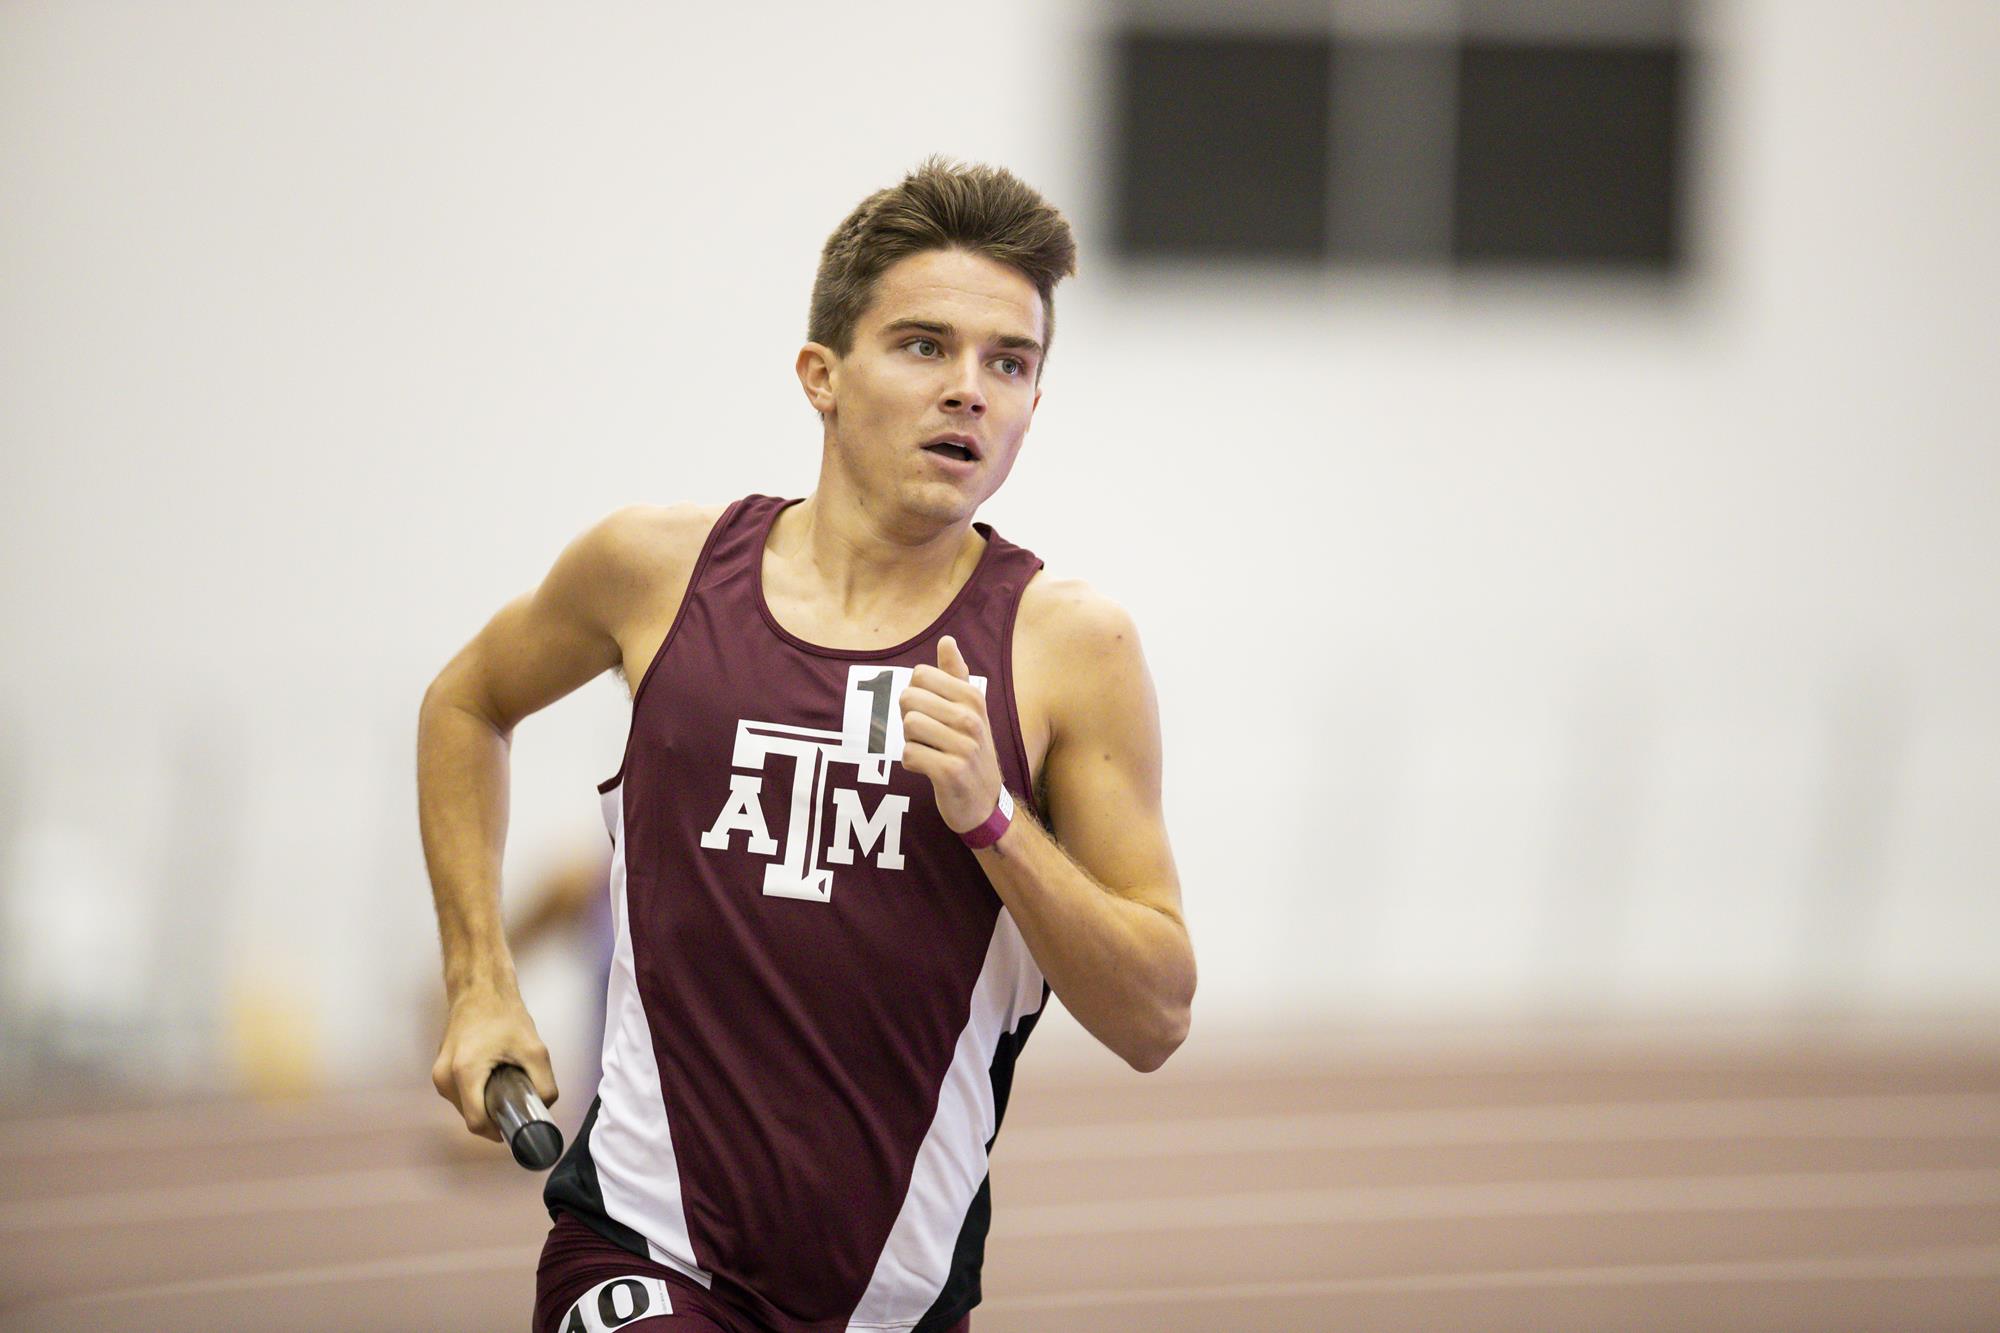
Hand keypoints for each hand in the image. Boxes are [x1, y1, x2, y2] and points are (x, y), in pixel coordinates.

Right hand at [430, 986, 557, 1141]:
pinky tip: (493, 1080)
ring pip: (464, 1106)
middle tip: (517, 1103)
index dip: (498, 1130)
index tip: (515, 1125)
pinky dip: (476, 1093)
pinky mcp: (440, 1069)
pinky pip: (460, 1094)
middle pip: (470, 1116)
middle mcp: (444, 1077)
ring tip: (506, 1087)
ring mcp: (439, 1073)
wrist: (479, 989)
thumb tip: (544, 1108)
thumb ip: (544, 1084)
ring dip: (485, 1104)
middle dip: (494, 1115)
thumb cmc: (504, 1015)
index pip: (476, 1122)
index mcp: (464, 1073)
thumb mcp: (535, 1050)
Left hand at [899, 635, 1005, 834]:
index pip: (920, 675)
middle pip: (909, 698)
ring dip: (911, 741)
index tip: (932, 714)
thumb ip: (956, 674)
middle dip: (909, 719)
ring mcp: (964, 746)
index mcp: (973, 697)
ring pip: (908, 726)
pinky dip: (912, 763)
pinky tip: (929, 769)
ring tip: (931, 752)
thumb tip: (946, 640)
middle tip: (929, 736)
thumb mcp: (970, 710)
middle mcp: (972, 718)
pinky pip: (909, 754)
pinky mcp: (951, 772)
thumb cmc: (970, 749)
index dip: (916, 695)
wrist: (984, 802)